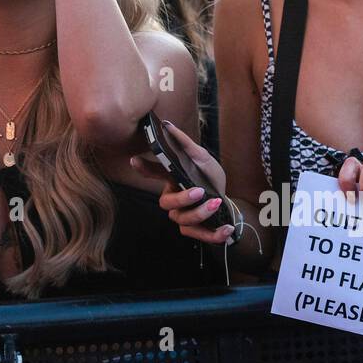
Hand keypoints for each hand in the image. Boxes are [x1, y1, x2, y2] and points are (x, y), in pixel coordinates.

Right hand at [131, 120, 234, 244]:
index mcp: (172, 180)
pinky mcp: (196, 231)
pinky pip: (201, 236)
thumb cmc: (210, 179)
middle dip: (182, 199)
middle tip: (199, 191)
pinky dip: (214, 235)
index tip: (135, 160)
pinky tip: (227, 228)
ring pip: (184, 220)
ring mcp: (183, 217)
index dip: (144, 168)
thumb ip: (185, 145)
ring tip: (217, 203)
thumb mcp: (202, 159)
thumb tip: (167, 125)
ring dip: (201, 213)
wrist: (226, 203)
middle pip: (167, 203)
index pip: (154, 173)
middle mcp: (173, 200)